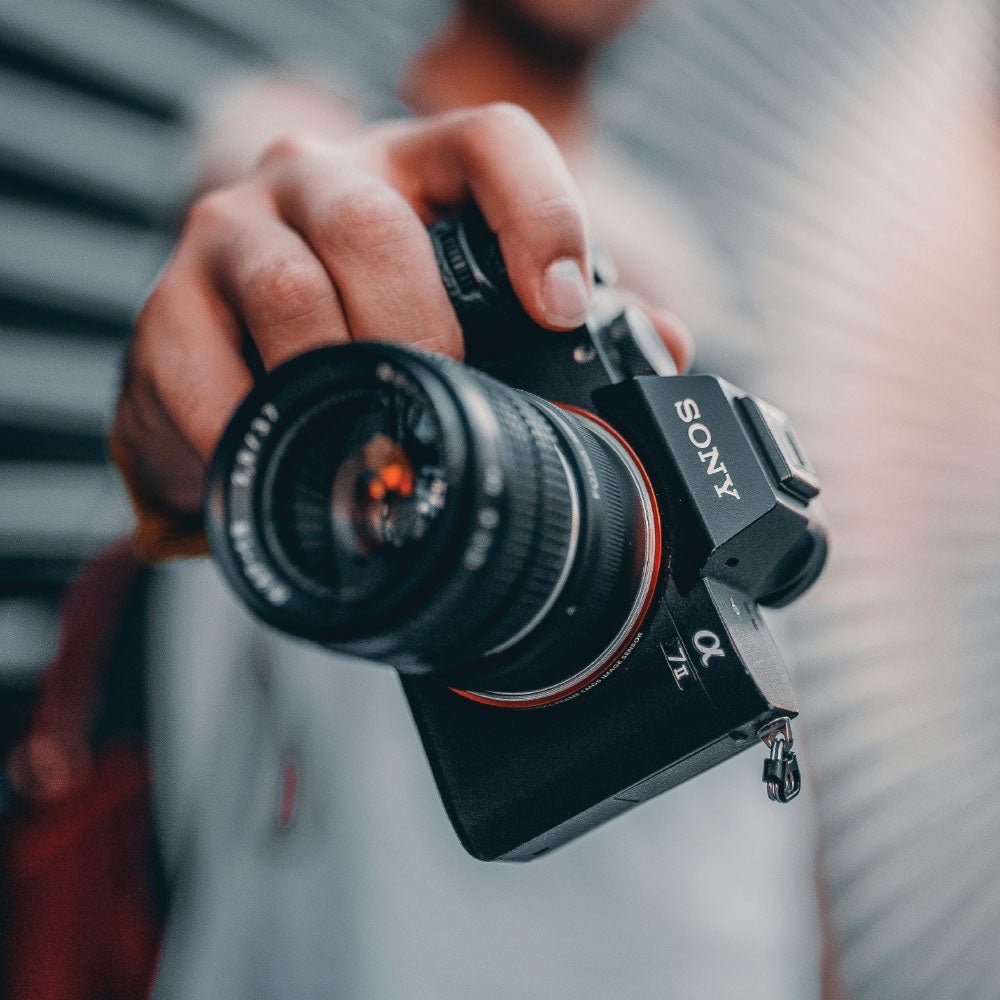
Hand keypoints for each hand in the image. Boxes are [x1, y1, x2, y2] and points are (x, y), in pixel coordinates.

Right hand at [113, 103, 690, 524]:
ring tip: (362, 435)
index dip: (536, 215)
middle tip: (442, 398)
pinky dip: (249, 426)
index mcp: (417, 175)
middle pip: (373, 226)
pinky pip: (201, 365)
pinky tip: (275, 456)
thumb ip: (564, 327)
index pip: (488, 144)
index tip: (557, 311)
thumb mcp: (470, 309)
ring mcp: (235, 233)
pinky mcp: (169, 304)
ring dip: (337, 376)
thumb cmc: (372, 327)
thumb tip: (665, 349)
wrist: (241, 360)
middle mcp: (320, 181)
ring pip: (286, 285)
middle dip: (418, 330)